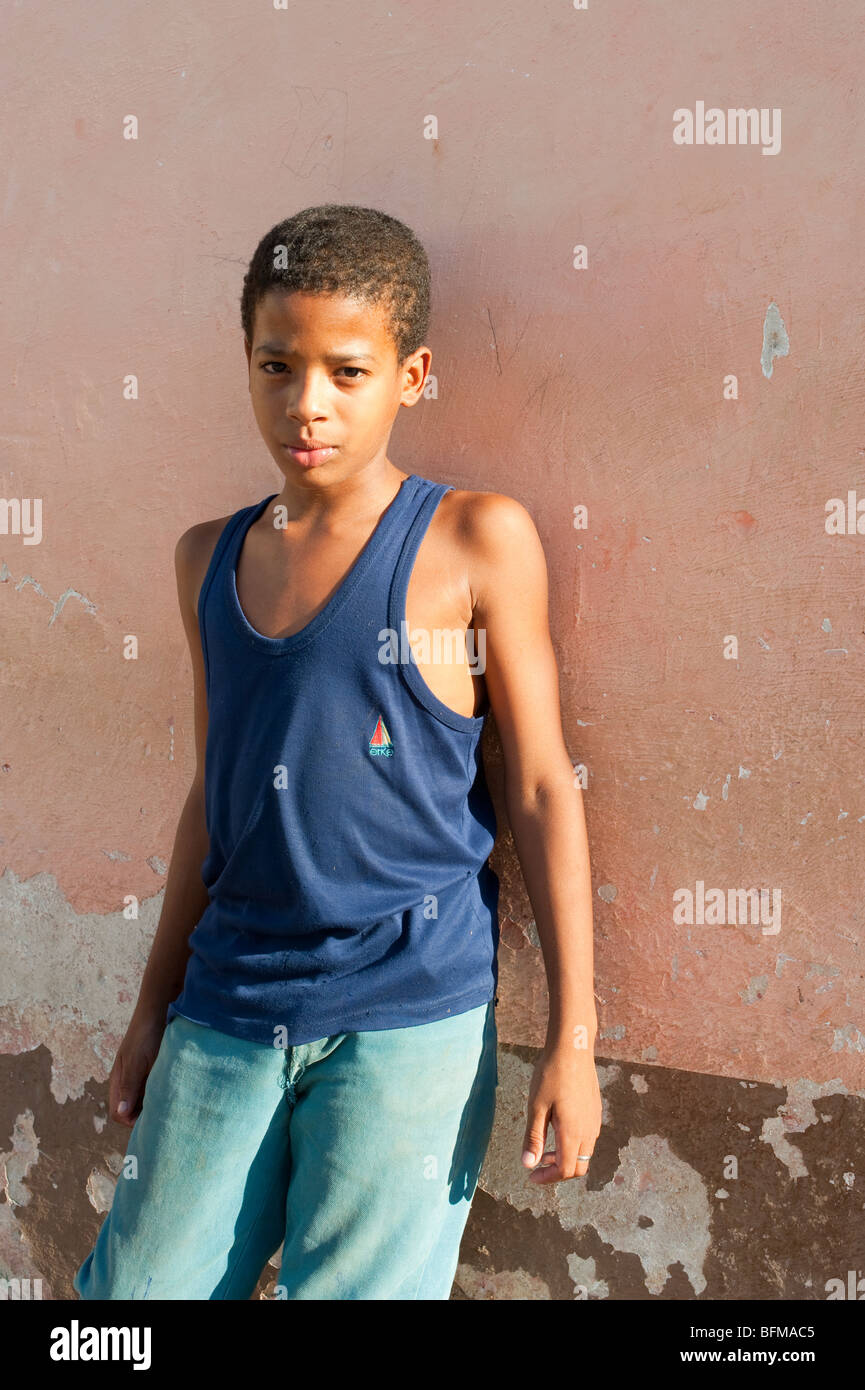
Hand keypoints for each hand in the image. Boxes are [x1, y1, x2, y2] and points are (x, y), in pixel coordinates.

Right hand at [107, 1005, 167, 1128]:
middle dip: (144, 1117)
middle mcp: (128, 1081)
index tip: (151, 1121)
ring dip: (154, 1105)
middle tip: (164, 1115)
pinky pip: (154, 1090)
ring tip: (171, 1104)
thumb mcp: (138, 1061)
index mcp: (119, 1080)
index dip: (131, 1121)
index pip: (118, 1113)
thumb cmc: (147, 1034)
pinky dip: (161, 1094)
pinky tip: (175, 1091)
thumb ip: (130, 1086)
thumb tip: (121, 1113)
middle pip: (131, 1110)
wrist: (160, 1008)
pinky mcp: (153, 1069)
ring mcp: (141, 1075)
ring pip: (143, 1101)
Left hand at [521, 1041, 601, 1183]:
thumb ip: (534, 1137)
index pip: (565, 1170)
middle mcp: (589, 1130)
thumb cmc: (551, 1074)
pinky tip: (558, 1128)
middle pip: (579, 1167)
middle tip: (538, 1164)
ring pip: (585, 1153)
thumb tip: (528, 1164)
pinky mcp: (595, 1110)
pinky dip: (573, 1144)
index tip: (531, 1175)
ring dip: (566, 1158)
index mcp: (573, 1132)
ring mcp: (595, 1120)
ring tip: (545, 1146)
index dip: (548, 1178)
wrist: (572, 1048)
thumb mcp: (536, 1106)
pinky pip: (588, 1138)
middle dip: (558, 1171)